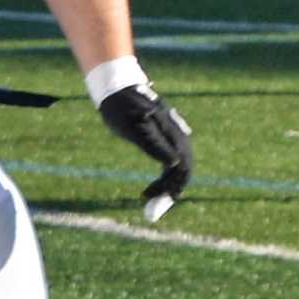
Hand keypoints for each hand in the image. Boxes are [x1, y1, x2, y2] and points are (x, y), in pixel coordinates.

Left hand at [97, 85, 192, 221]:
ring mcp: (171, 134)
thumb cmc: (121, 107)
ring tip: (147, 199)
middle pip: (183, 169)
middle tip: (151, 211)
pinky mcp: (163, 135)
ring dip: (166, 185)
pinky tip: (151, 186)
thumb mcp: (134, 127)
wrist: (116, 87)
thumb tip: (175, 164)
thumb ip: (155, 145)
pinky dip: (163, 176)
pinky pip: (170, 160)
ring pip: (177, 166)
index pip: (183, 167)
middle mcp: (176, 133)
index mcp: (172, 132)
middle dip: (169, 191)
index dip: (172, 189)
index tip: (156, 205)